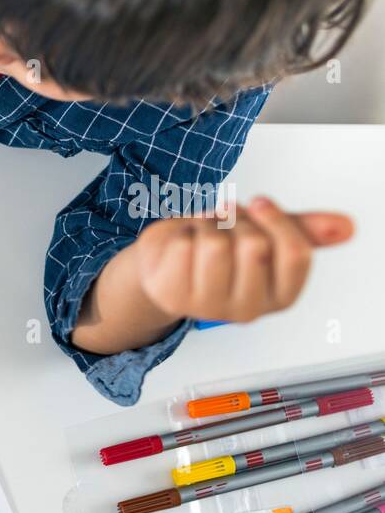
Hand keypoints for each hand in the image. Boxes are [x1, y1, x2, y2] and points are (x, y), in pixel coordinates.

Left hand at [135, 198, 352, 321]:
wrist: (166, 263)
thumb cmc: (219, 249)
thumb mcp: (266, 236)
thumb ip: (304, 231)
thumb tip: (346, 227)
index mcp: (280, 296)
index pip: (296, 255)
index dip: (277, 219)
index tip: (260, 203)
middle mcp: (247, 309)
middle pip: (255, 246)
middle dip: (239, 221)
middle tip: (225, 225)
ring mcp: (208, 307)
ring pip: (216, 244)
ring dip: (208, 226)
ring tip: (203, 235)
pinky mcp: (174, 295)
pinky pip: (184, 245)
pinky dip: (181, 232)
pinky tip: (181, 247)